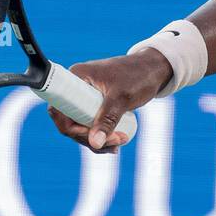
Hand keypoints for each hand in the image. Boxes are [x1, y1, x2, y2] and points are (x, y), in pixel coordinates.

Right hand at [47, 50, 171, 152]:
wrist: (155, 69)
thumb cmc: (139, 76)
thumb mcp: (122, 97)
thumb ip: (108, 119)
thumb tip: (94, 143)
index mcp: (76, 78)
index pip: (59, 110)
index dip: (71, 128)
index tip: (93, 136)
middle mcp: (75, 87)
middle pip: (69, 122)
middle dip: (90, 138)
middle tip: (116, 141)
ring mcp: (84, 96)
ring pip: (80, 126)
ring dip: (97, 140)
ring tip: (120, 143)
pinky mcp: (94, 104)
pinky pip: (90, 124)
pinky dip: (100, 136)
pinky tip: (114, 146)